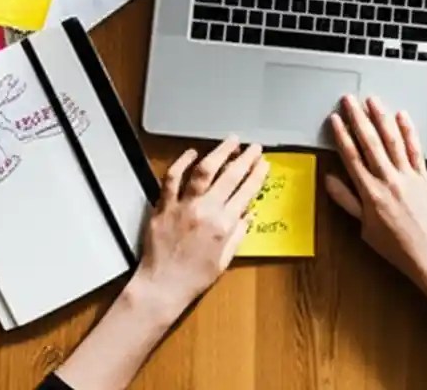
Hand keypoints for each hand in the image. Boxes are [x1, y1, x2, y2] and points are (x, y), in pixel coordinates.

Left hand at [132, 136, 268, 320]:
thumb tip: (247, 215)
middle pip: (230, 177)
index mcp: (223, 226)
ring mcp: (184, 206)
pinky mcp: (164, 206)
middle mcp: (206, 211)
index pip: (246, 193)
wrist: (162, 286)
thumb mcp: (224, 261)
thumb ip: (237, 235)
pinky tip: (192, 152)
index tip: (264, 164)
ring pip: (204, 171)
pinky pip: (172, 178)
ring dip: (219, 153)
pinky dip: (182, 162)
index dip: (257, 175)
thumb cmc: (193, 278)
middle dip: (245, 159)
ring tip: (230, 141)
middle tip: (254, 148)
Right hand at [325, 96, 426, 288]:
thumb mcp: (364, 227)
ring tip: (373, 101)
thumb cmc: (396, 245)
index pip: (351, 157)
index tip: (335, 120)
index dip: (341, 136)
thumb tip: (330, 181)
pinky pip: (415, 150)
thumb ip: (347, 201)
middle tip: (349, 101)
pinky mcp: (423, 177)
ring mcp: (407, 176)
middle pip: (369, 143)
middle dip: (358, 118)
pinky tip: (402, 117)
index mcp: (370, 192)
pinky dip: (408, 132)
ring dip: (381, 118)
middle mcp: (388, 180)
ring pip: (392, 141)